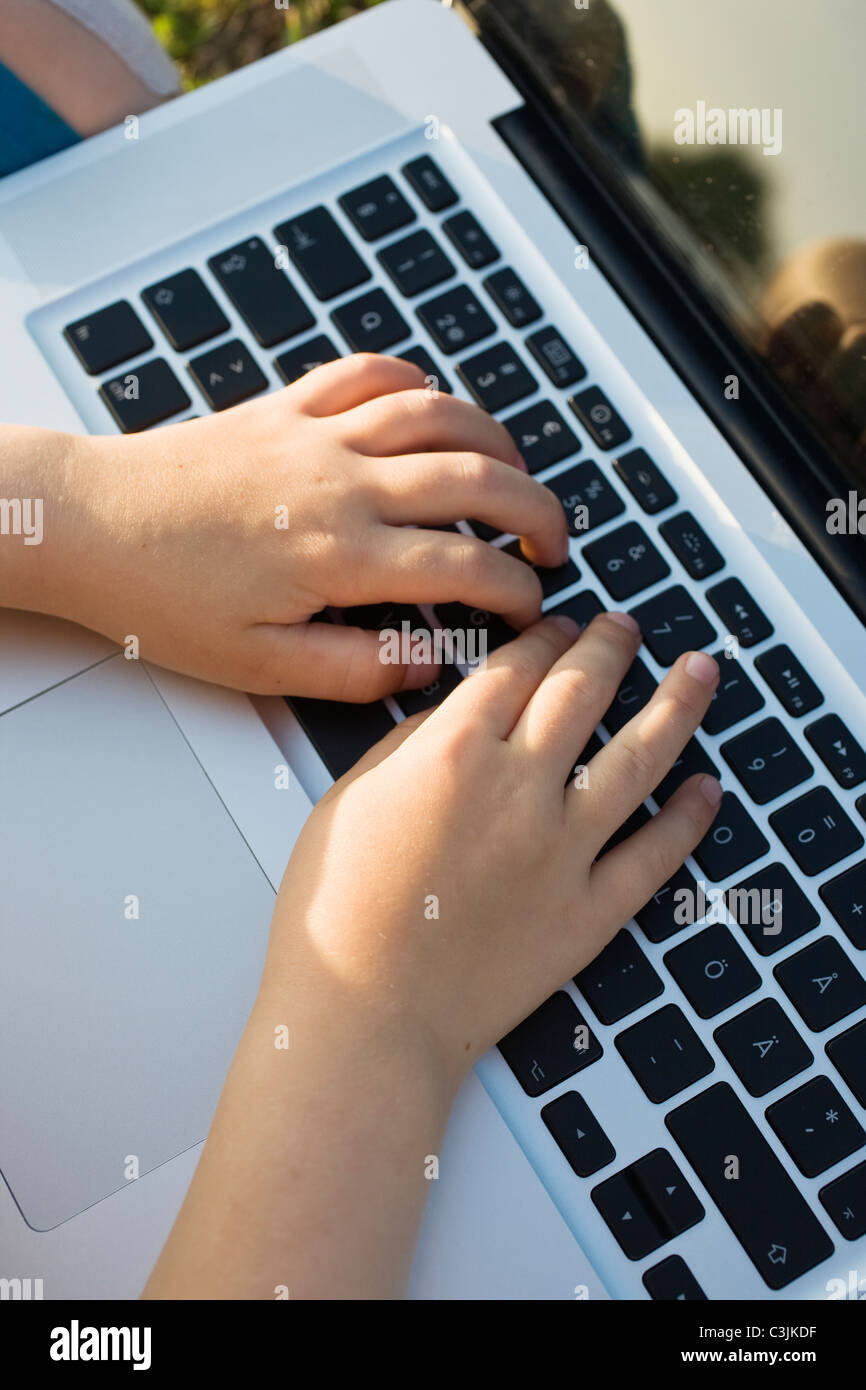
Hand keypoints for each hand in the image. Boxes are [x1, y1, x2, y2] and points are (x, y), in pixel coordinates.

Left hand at [52, 355, 565, 697]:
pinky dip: (415, 381)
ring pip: (439, 414)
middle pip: (477, 477)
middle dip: (536, 509)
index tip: (531, 607)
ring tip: (517, 472)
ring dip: (496, 438)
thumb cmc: (165, 596)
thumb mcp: (260, 664)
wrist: (91, 525)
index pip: (467, 563)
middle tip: (552, 542)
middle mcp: (345, 482)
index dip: (517, 588)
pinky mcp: (287, 405)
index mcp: (343, 554)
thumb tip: (427, 664)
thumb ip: (356, 667)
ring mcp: (318, 433)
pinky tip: (432, 406)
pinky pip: (370, 373)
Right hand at [260, 611, 721, 1087]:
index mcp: (454, 752)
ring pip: (639, 758)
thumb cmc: (339, 916)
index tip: (561, 625)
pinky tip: (706, 790)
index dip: (546, 637)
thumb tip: (458, 713)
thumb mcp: (350, 799)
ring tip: (699, 673)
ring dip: (676, 706)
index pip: (516, 668)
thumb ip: (410, 744)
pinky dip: (688, 820)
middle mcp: (518, 789)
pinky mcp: (588, 912)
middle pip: (582, 692)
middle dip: (610, 648)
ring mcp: (562, 851)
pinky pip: (654, 856)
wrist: (364, 1016)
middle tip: (626, 627)